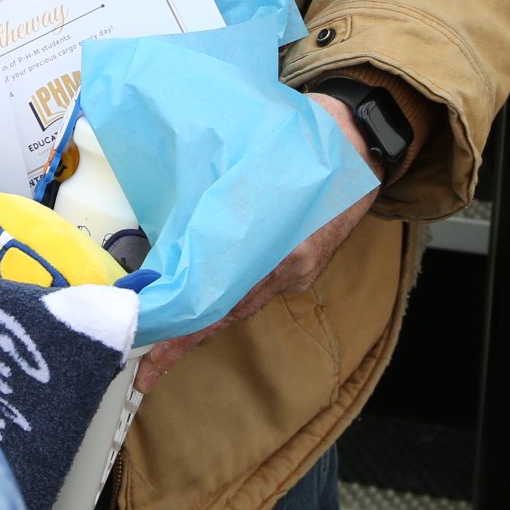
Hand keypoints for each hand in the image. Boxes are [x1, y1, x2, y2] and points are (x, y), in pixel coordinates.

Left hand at [134, 92, 379, 391]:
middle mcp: (289, 268)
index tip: (153, 358)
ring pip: (238, 303)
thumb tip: (166, 227)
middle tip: (147, 369)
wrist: (362, 143)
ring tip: (162, 347)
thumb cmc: (306, 139)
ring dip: (201, 321)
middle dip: (184, 339)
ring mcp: (297, 271)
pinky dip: (224, 296)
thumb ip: (218, 196)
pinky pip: (254, 288)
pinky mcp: (299, 268)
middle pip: (226, 312)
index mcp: (280, 248)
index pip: (220, 301)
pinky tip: (199, 301)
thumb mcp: (259, 162)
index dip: (184, 333)